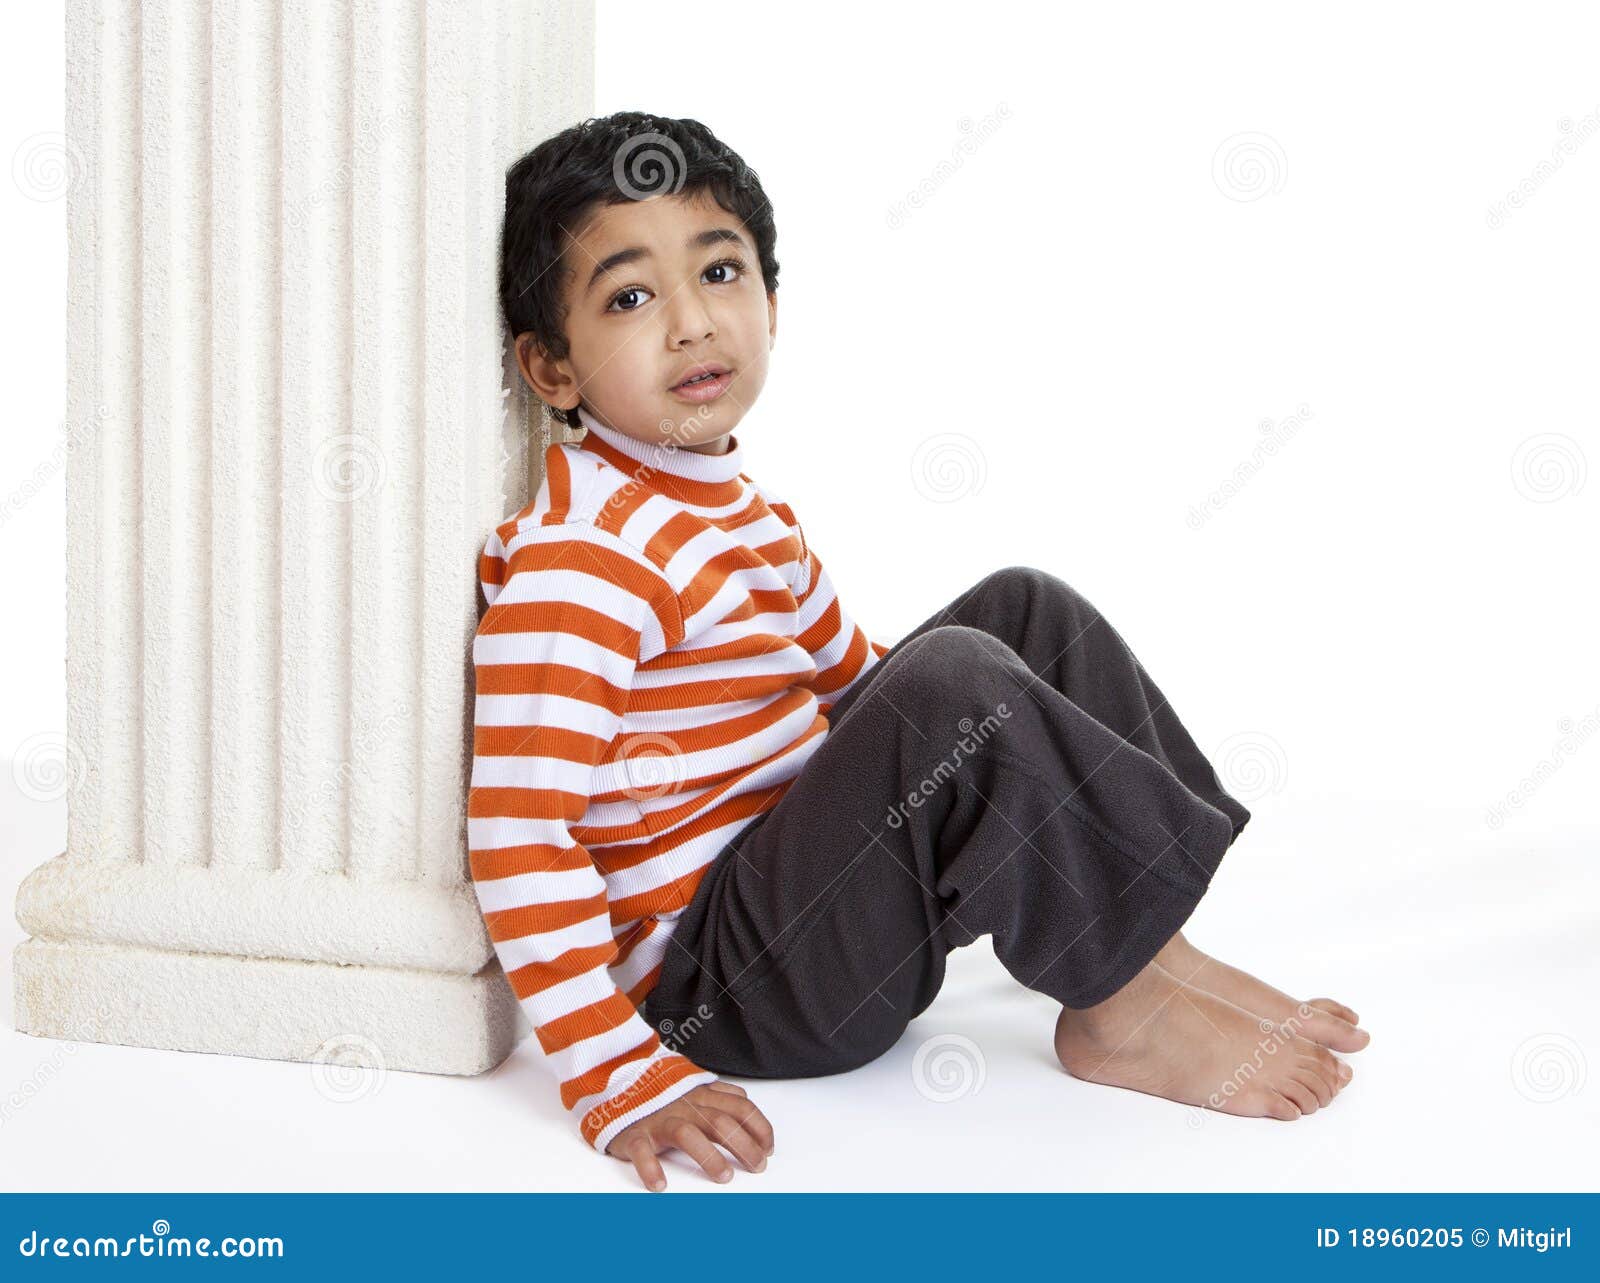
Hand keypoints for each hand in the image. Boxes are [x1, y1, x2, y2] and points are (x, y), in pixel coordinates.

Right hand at [605, 1080, 774, 1190]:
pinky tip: (660, 1185)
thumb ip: (720, 1094)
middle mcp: (684, 1105)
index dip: (759, 1128)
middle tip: (757, 1168)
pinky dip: (650, 1168)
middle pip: (720, 1123)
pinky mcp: (634, 1133)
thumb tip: (746, 1103)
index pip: (739, 1108)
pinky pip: (642, 1150)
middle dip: (744, 1146)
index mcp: (701, 1094)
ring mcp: (659, 1118)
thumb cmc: (660, 1093)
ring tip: (724, 1176)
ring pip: (687, 1133)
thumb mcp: (693, 1085)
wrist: (615, 1082)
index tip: (768, 1149)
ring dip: (709, 1156)